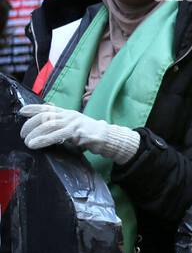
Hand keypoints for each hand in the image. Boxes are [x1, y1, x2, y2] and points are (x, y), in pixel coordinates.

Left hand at [18, 103, 139, 162]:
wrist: (109, 138)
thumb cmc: (91, 134)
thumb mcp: (75, 125)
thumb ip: (63, 123)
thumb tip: (48, 123)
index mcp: (68, 113)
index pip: (48, 108)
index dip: (34, 108)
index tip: (22, 111)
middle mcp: (69, 115)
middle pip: (45, 116)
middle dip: (30, 125)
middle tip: (23, 134)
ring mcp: (74, 123)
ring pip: (49, 125)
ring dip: (35, 133)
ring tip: (27, 141)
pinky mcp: (77, 132)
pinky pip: (57, 135)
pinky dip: (44, 140)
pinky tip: (36, 144)